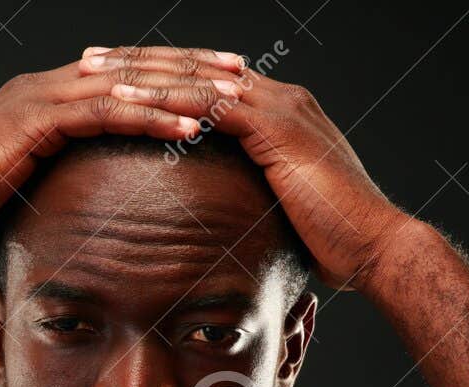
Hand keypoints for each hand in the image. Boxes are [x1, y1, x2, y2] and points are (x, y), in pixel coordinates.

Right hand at [0, 48, 249, 265]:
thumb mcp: (25, 192)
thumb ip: (58, 183)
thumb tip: (89, 210)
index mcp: (48, 98)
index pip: (123, 75)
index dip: (173, 75)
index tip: (221, 83)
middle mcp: (47, 87)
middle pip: (134, 66)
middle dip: (192, 67)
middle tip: (245, 71)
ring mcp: (39, 99)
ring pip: (126, 82)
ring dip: (182, 87)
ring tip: (231, 94)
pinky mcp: (33, 122)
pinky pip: (104, 113)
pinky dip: (148, 117)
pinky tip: (187, 126)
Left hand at [89, 46, 412, 290]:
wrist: (376, 246)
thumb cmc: (336, 242)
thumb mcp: (285, 210)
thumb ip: (256, 197)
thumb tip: (228, 222)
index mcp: (280, 112)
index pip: (211, 79)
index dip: (165, 76)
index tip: (119, 77)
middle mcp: (279, 98)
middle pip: (197, 65)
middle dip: (142, 61)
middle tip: (92, 57)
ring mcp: (279, 108)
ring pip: (196, 76)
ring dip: (143, 72)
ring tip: (96, 70)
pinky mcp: (275, 128)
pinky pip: (210, 105)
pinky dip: (166, 100)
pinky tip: (128, 103)